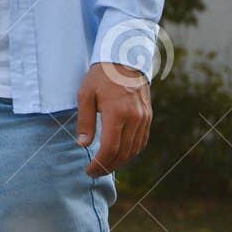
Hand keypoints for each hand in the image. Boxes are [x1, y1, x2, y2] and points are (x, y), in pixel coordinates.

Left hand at [75, 62, 151, 177]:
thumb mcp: (86, 94)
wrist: (125, 59)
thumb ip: (85, 121)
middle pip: (123, 153)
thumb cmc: (101, 76)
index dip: (99, 164)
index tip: (89, 170)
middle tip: (95, 172)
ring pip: (134, 150)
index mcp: (117, 113)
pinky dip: (131, 152)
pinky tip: (120, 154)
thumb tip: (83, 144)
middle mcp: (134, 118)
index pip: (110, 148)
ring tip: (105, 165)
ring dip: (120, 162)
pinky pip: (142, 141)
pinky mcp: (148, 116)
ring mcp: (144, 118)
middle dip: (108, 166)